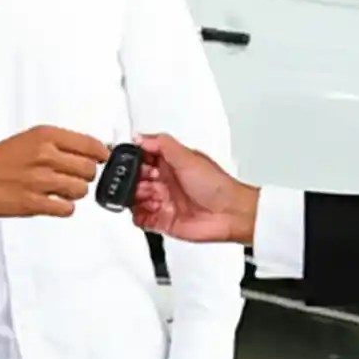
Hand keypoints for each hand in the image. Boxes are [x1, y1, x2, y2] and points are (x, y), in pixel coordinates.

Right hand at [0, 125, 107, 216]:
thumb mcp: (29, 139)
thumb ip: (59, 144)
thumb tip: (90, 150)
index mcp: (45, 136)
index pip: (90, 144)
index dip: (101, 153)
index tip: (103, 158)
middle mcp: (45, 155)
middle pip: (89, 169)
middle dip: (86, 175)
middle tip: (75, 176)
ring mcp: (41, 180)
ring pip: (81, 190)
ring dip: (74, 192)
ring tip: (59, 189)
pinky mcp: (35, 203)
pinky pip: (67, 209)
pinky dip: (63, 207)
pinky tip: (53, 201)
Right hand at [130, 133, 258, 244]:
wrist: (231, 214)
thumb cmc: (216, 185)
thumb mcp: (188, 157)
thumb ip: (162, 144)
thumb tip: (139, 137)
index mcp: (170, 164)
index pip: (142, 158)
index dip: (133, 161)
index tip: (128, 163)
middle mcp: (166, 182)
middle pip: (136, 180)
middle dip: (132, 181)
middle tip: (139, 183)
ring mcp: (164, 202)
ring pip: (136, 199)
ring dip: (134, 198)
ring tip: (145, 197)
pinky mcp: (164, 221)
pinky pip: (142, 219)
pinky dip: (137, 217)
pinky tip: (142, 212)